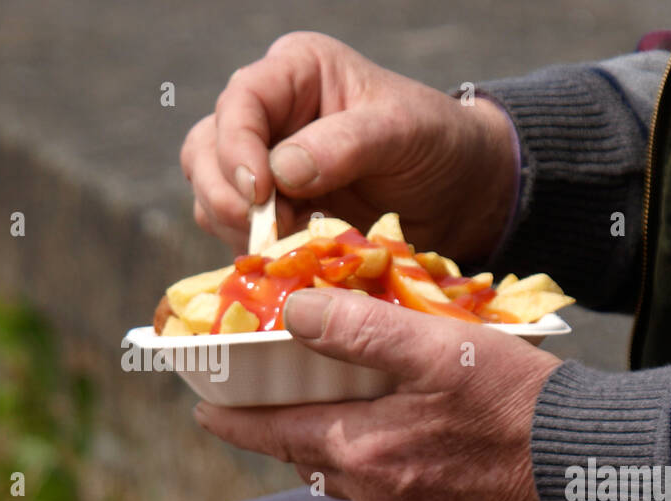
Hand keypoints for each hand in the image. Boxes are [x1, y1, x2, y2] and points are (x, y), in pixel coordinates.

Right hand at [181, 31, 516, 260]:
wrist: (463, 191)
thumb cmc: (439, 144)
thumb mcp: (402, 132)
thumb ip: (345, 145)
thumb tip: (281, 171)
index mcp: (297, 72)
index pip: (241, 101)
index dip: (237, 148)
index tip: (260, 192)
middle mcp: (273, 113)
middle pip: (207, 149)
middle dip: (226, 194)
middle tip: (264, 234)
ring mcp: (270, 164)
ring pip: (213, 193)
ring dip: (238, 227)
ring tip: (287, 246)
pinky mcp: (280, 210)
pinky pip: (242, 231)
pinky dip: (259, 249)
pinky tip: (295, 258)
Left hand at [192, 288, 559, 500]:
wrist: (591, 469)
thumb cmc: (522, 399)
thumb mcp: (441, 347)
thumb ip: (360, 330)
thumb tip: (295, 311)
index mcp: (367, 452)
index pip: (276, 434)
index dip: (234, 419)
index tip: (202, 408)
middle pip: (314, 462)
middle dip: (295, 433)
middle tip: (286, 404)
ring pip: (357, 486)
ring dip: (349, 455)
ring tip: (364, 421)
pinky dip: (392, 479)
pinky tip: (422, 455)